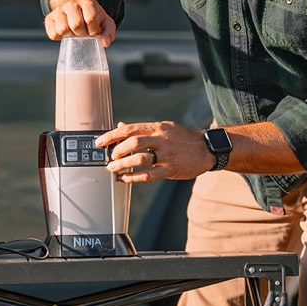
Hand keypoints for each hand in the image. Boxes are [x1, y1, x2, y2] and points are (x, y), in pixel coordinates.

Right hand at [44, 0, 115, 45]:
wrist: (77, 9)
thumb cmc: (94, 19)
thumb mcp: (105, 23)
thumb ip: (108, 32)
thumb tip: (105, 43)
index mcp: (87, 2)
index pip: (90, 18)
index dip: (94, 30)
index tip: (94, 33)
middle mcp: (71, 3)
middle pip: (76, 24)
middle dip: (82, 34)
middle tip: (84, 35)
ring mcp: (59, 10)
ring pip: (62, 29)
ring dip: (70, 37)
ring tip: (75, 35)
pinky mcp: (49, 18)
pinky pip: (53, 34)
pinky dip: (60, 38)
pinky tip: (66, 35)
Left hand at [97, 121, 211, 182]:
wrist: (206, 148)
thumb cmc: (182, 138)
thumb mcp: (163, 127)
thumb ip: (142, 129)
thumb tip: (120, 126)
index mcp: (157, 127)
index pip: (130, 129)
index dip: (112, 135)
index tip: (99, 142)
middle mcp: (161, 139)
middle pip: (133, 142)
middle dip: (117, 150)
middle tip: (109, 157)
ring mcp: (166, 155)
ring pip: (140, 158)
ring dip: (122, 165)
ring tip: (112, 169)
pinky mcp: (171, 169)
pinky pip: (149, 174)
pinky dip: (133, 177)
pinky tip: (124, 178)